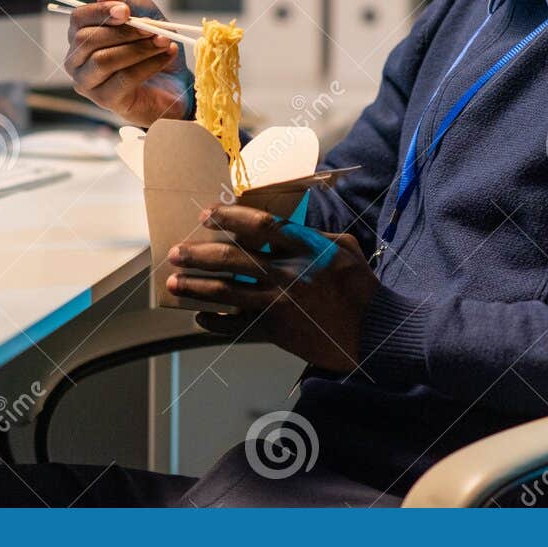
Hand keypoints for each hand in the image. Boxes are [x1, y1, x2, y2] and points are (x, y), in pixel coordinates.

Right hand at [65, 0, 192, 126]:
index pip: (78, 19)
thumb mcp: (146, 20)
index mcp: (81, 37)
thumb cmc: (153, 50)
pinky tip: (166, 56)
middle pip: (87, 39)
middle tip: (151, 29)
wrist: (173, 85)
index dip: (100, 11)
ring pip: (103, 60)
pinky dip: (149, 65)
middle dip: (123, 31)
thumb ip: (128, 5)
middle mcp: (76, 61)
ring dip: (138, 48)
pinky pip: (123, 79)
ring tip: (163, 42)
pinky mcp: (105, 100)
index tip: (126, 11)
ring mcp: (88, 83)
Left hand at [166, 204, 379, 373]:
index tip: (207, 214)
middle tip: (175, 251)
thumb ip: (311, 236)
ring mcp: (280, 304)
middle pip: (232, 260)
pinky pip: (238, 327)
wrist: (374, 332)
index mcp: (305, 249)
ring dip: (196, 287)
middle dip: (199, 254)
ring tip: (173, 282)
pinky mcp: (277, 331)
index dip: (229, 218)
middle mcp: (288, 274)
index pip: (259, 226)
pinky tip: (199, 318)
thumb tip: (283, 225)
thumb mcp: (343, 249)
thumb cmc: (362, 287)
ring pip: (227, 293)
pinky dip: (216, 323)